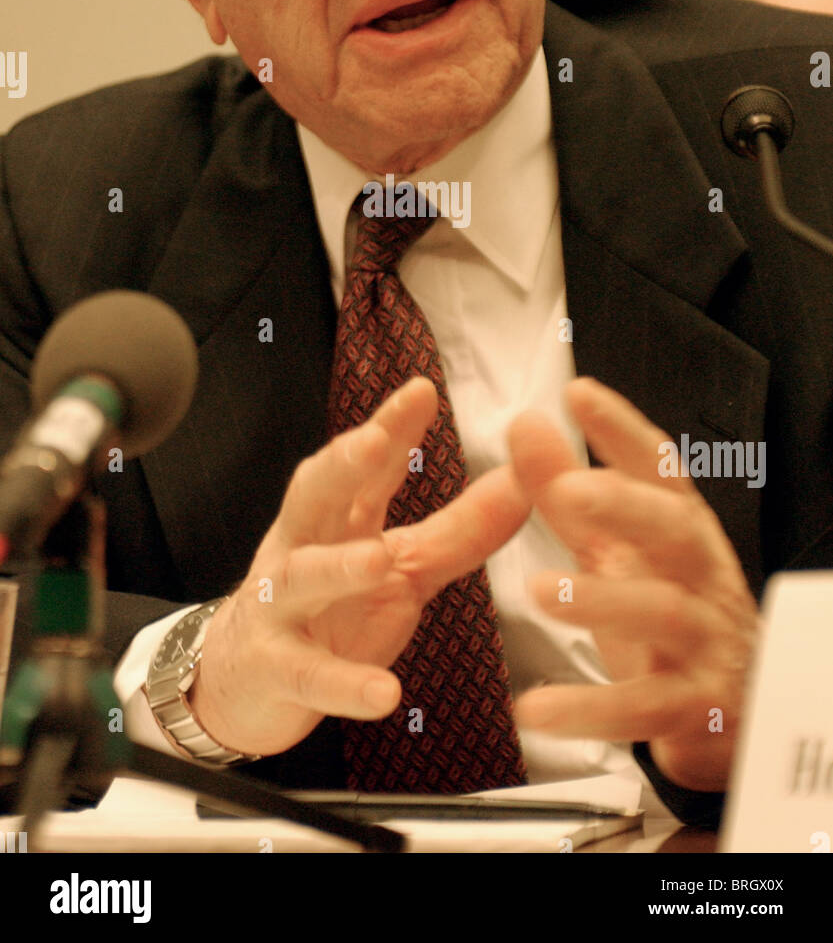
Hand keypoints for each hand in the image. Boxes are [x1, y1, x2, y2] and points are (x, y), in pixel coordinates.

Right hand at [190, 376, 530, 756]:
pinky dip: (344, 684)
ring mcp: (281, 606)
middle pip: (314, 494)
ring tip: (379, 560)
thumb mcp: (403, 567)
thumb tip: (523, 481)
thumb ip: (461, 529)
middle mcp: (302, 548)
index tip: (421, 391)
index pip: (365, 465)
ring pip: (302, 576)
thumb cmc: (331, 610)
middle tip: (376, 439)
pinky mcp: (275, 669)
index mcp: (338, 518)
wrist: (243, 681)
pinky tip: (384, 695)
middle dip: (342, 464)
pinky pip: (309, 675)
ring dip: (338, 567)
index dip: (390, 426)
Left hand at [508, 377, 760, 791]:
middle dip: (624, 505)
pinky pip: (643, 706)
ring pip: (661, 613)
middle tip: (567, 489)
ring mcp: (704, 641)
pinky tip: (536, 708)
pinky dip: (590, 709)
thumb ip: (564, 489)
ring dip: (601, 600)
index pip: (658, 469)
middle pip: (672, 530)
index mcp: (679, 530)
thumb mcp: (614, 548)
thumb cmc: (667, 612)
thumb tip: (525, 423)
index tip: (579, 394)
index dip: (622, 431)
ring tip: (538, 591)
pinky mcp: (695, 707)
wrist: (736, 709)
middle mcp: (700, 576)